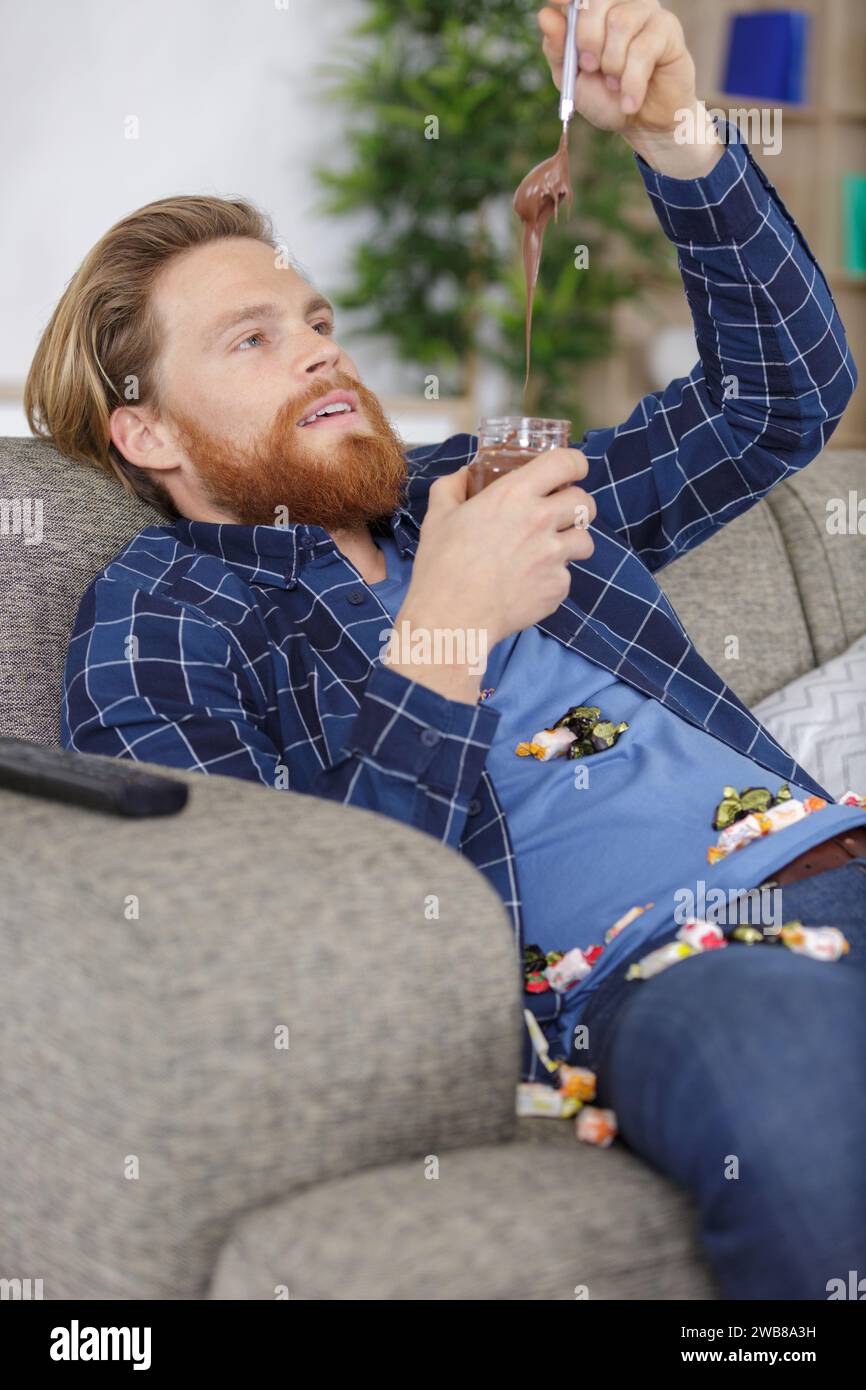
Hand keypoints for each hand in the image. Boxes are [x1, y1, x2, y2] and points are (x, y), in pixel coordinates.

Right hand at [387, 449, 595, 701]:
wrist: (452, 618)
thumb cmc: (441, 566)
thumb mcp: (438, 516)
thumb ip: (452, 486)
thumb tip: (464, 475)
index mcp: (514, 495)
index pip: (566, 463)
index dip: (574, 464)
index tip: (571, 471)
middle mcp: (541, 520)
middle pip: (584, 501)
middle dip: (576, 505)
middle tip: (559, 515)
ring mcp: (554, 556)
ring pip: (586, 540)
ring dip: (571, 543)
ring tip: (548, 553)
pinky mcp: (558, 587)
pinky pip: (567, 577)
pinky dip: (552, 579)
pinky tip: (528, 584)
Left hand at [539, 0, 722, 175]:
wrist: (640, 123)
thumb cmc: (606, 97)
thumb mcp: (572, 78)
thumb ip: (557, 48)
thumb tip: (545, 14)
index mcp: (592, 10)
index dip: (568, 1)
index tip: (559, 7)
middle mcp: (619, 3)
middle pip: (595, 2)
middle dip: (588, 40)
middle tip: (591, 68)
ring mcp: (645, 11)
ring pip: (620, 23)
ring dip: (612, 65)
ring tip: (615, 86)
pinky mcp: (667, 28)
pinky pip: (643, 49)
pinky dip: (631, 83)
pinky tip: (629, 101)